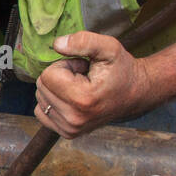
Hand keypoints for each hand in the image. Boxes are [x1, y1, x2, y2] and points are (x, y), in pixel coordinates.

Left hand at [34, 32, 155, 138]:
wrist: (134, 93)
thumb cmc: (121, 70)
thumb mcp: (108, 48)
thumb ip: (83, 41)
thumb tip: (56, 44)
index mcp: (82, 99)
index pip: (48, 75)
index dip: (65, 66)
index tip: (83, 69)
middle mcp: (74, 119)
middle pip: (42, 86)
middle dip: (60, 77)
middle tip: (83, 78)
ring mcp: (70, 129)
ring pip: (41, 98)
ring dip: (57, 89)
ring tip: (80, 88)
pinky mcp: (67, 133)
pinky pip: (41, 112)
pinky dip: (53, 102)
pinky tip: (72, 99)